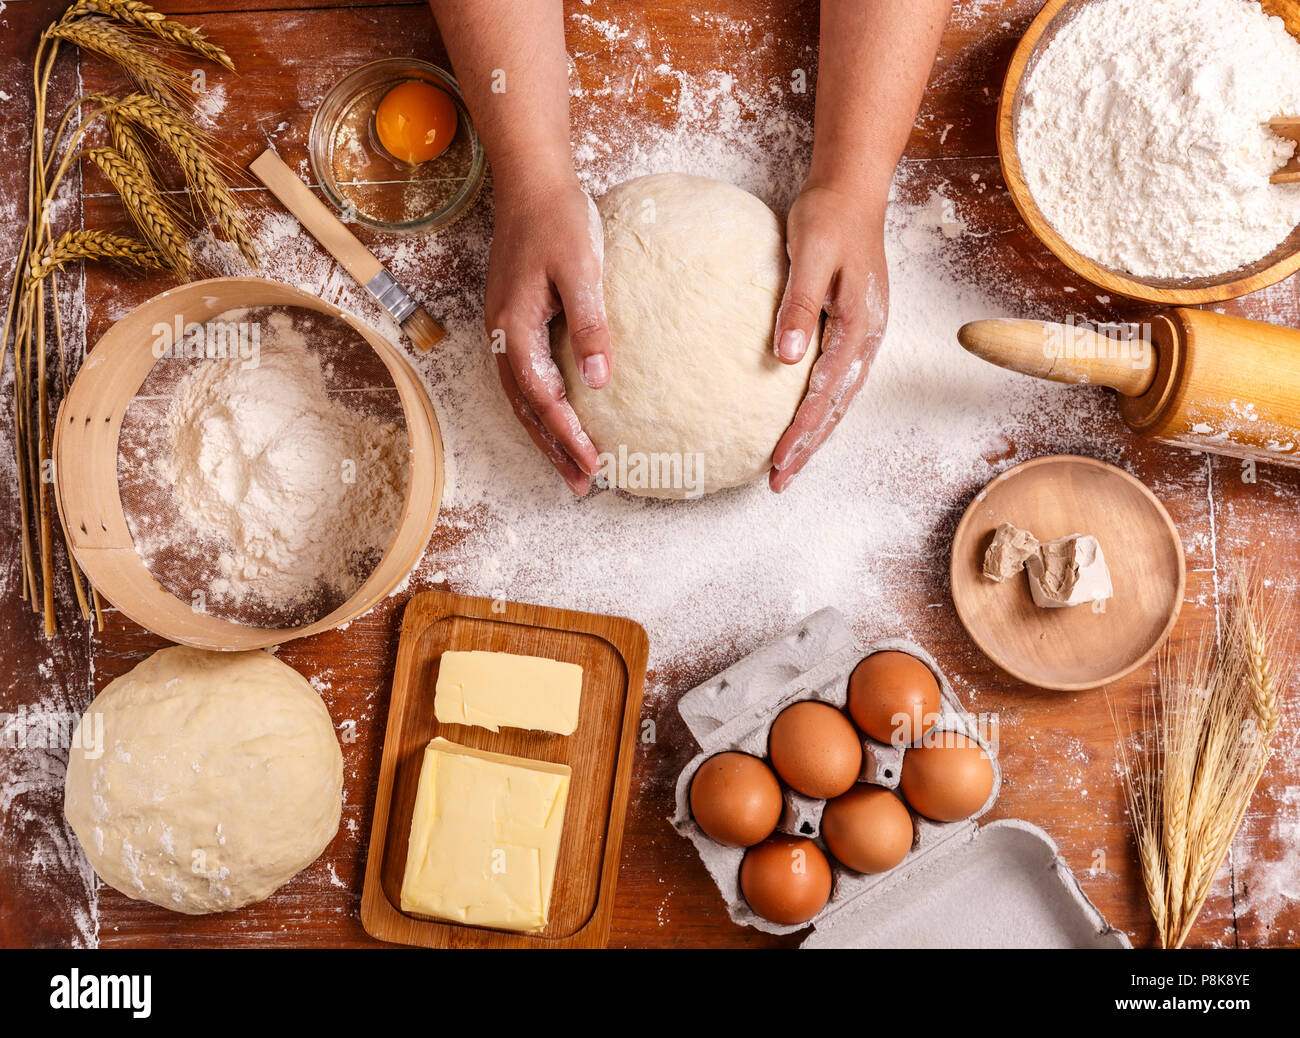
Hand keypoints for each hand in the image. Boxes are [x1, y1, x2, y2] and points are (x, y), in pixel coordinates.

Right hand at [485, 174, 610, 495]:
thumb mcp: (581, 268)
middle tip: (582, 485)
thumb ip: (590, 324)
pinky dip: (542, 406)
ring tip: (571, 464)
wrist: (531, 180)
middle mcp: (503, 335)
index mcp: (515, 328)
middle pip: (526, 410)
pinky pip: (525, 377)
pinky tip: (562, 415)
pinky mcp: (514, 320)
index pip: (543, 399)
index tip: (594, 465)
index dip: (567, 436)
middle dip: (553, 450)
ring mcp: (505, 328)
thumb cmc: (558, 218)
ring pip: (522, 398)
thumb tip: (598, 381)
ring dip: (546, 434)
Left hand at [769, 183, 888, 492]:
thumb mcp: (810, 255)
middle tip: (779, 481)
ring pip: (839, 398)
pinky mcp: (852, 328)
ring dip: (815, 433)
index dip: (803, 429)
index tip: (779, 458)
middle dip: (808, 446)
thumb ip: (799, 306)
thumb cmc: (828, 217)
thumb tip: (786, 359)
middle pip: (836, 406)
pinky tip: (802, 422)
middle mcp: (867, 337)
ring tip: (788, 465)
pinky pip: (836, 380)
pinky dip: (820, 407)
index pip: (826, 391)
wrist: (851, 189)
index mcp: (860, 325)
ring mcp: (863, 335)